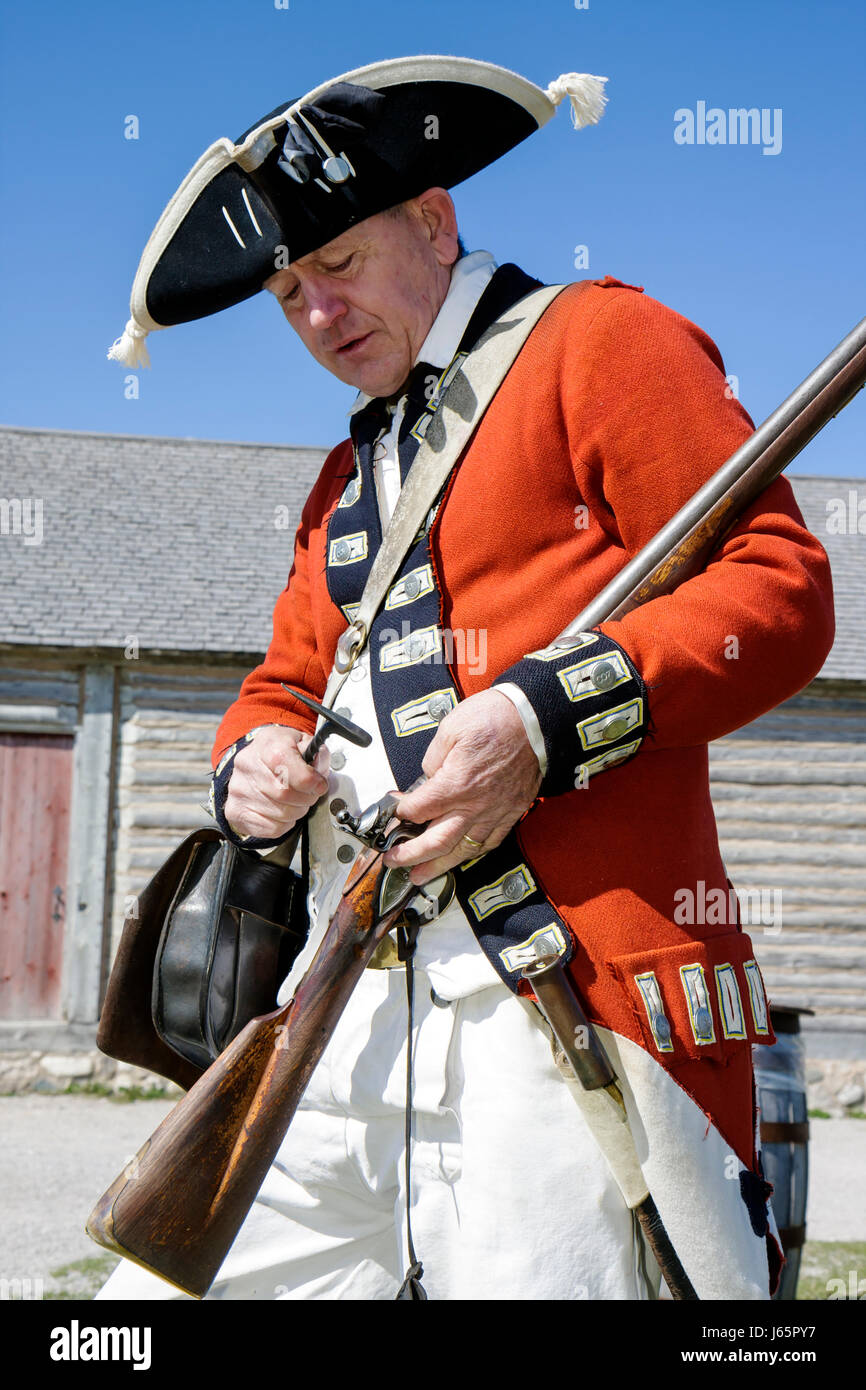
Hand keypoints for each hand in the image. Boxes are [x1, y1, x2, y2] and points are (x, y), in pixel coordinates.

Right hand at [223, 726, 328, 840]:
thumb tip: (320, 768)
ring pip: (281, 813)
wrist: (255, 763)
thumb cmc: (280, 753)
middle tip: (309, 794)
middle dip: (306, 798)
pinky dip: (284, 824)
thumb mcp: (302, 743)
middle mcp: (247, 765)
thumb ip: (316, 754)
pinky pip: (272, 828)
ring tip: (295, 801)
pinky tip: (282, 810)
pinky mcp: (236, 811)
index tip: (319, 784)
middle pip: (284, 793)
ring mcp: (239, 789)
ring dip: (297, 811)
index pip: (284, 763)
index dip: (308, 779)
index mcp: (266, 744)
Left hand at [382, 690, 541, 884]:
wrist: (536, 721)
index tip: (394, 814)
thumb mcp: (450, 729)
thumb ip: (433, 759)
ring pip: (464, 849)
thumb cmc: (496, 719)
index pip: (419, 810)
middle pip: (436, 841)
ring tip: (421, 876)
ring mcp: (495, 811)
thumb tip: (427, 777)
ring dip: (439, 866)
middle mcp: (474, 805)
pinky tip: (462, 857)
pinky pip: (491, 841)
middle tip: (393, 862)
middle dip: (410, 856)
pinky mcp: (512, 811)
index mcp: (455, 784)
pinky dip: (473, 853)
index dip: (400, 814)